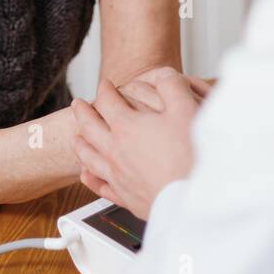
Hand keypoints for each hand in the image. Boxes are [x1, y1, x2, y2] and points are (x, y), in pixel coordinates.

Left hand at [72, 69, 198, 219]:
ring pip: (89, 157)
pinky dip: (89, 178)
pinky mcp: (126, 198)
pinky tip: (86, 176)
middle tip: (77, 104)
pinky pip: (100, 186)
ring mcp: (118, 176)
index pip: (107, 101)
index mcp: (127, 127)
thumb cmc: (192, 156)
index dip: (105, 88)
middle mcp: (115, 151)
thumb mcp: (187, 109)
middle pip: (89, 127)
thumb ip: (172, 86)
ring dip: (81, 144)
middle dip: (82, 112)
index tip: (105, 84)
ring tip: (76, 138)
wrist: (196, 198)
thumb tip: (163, 75)